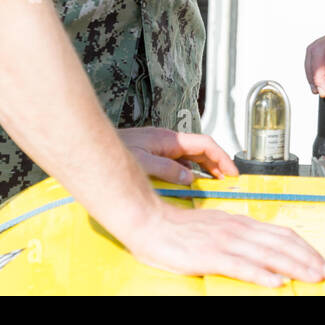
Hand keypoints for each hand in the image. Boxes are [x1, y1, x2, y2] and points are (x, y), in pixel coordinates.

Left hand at [117, 127, 239, 184]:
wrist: (93, 147)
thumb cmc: (115, 150)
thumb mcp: (142, 161)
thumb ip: (165, 169)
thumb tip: (188, 178)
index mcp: (169, 139)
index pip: (204, 144)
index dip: (221, 158)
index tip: (232, 173)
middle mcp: (168, 142)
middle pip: (200, 151)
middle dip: (217, 164)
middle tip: (228, 181)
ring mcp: (161, 149)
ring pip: (190, 158)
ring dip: (204, 169)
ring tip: (215, 184)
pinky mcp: (154, 156)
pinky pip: (179, 164)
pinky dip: (189, 173)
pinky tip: (190, 185)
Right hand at [123, 201, 324, 287]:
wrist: (150, 222)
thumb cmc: (178, 229)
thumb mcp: (215, 227)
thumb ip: (239, 237)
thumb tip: (262, 250)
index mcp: (239, 222)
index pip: (281, 233)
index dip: (304, 247)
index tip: (320, 260)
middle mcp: (237, 229)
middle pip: (281, 243)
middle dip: (308, 259)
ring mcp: (225, 242)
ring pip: (268, 254)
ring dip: (294, 266)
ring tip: (312, 277)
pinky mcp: (210, 255)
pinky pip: (241, 266)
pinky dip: (261, 274)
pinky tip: (275, 282)